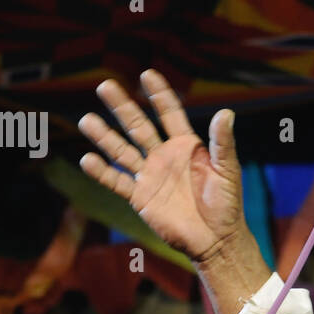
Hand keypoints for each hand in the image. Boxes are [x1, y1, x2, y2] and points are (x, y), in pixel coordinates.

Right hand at [77, 70, 246, 262]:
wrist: (216, 239)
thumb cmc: (227, 203)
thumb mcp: (227, 169)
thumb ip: (222, 142)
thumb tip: (227, 112)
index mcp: (186, 145)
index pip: (169, 113)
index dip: (158, 94)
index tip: (146, 74)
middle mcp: (164, 156)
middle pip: (139, 126)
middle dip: (123, 106)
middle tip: (105, 85)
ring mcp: (150, 175)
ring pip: (122, 151)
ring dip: (104, 136)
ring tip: (86, 120)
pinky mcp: (140, 197)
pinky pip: (117, 181)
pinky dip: (102, 172)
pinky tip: (87, 159)